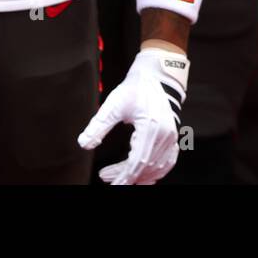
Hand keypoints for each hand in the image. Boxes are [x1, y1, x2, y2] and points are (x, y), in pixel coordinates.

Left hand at [78, 46, 188, 184]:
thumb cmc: (137, 87)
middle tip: (106, 176)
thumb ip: (99, 125)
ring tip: (120, 177)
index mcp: (151, 128)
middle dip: (125, 176)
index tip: (107, 181)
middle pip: (145, 167)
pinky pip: (168, 162)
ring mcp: (171, 137)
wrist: (157, 76)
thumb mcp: (114, 104)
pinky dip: (156, 172)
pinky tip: (143, 176)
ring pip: (157, 168)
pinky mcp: (173, 137)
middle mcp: (165, 136)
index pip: (136, 162)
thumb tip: (84, 143)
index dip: (122, 176)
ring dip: (139, 176)